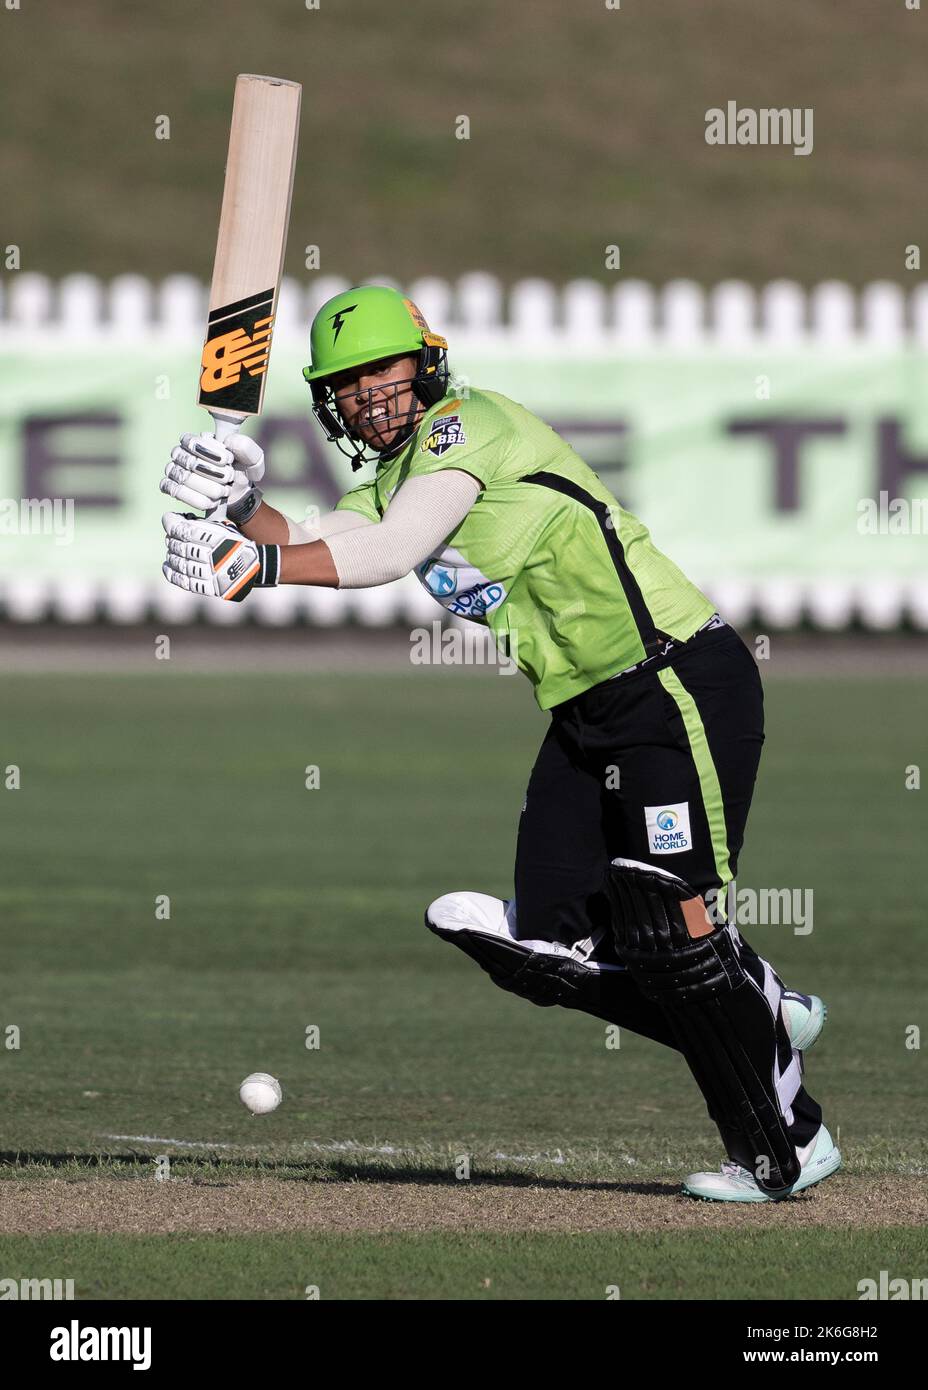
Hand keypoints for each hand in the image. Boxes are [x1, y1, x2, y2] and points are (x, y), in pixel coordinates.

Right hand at [160, 432, 264, 512]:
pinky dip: (196, 499)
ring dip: (208, 487)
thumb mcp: (252, 458)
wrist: (238, 493)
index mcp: (198, 440)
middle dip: (213, 473)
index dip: (210, 452)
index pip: (192, 442)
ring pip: (183, 477)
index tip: (229, 460)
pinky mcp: (171, 487)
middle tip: (229, 478)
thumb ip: (246, 447)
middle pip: (188, 461)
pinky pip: (175, 491)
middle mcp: (181, 452)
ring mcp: (174, 469)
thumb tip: (229, 441)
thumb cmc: (241, 471)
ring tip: (224, 491)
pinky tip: (212, 501)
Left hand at [162, 513, 278, 601]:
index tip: (170, 518)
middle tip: (175, 534)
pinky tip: (167, 565)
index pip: (180, 528)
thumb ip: (202, 524)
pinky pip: (182, 580)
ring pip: (177, 561)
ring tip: (173, 549)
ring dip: (171, 553)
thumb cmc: (237, 543)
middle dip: (173, 537)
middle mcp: (207, 554)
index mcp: (212, 537)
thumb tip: (178, 519)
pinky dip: (171, 572)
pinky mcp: (206, 586)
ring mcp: (206, 572)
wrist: (253, 567)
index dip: (170, 521)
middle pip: (177, 544)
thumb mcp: (222, 527)